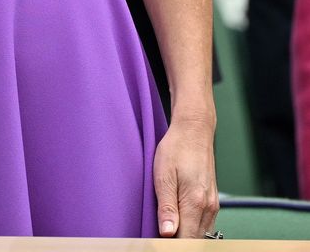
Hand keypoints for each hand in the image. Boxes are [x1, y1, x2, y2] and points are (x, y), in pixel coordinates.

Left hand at [153, 117, 218, 237]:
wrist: (194, 129)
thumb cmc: (176, 148)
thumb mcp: (163, 175)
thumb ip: (166, 207)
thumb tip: (166, 234)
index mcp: (195, 203)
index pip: (186, 241)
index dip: (170, 245)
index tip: (157, 241)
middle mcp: (208, 207)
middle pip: (194, 240)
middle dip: (177, 242)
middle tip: (158, 235)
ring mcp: (212, 204)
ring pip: (201, 235)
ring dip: (185, 236)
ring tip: (167, 227)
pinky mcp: (212, 200)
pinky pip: (205, 225)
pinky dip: (192, 228)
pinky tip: (179, 221)